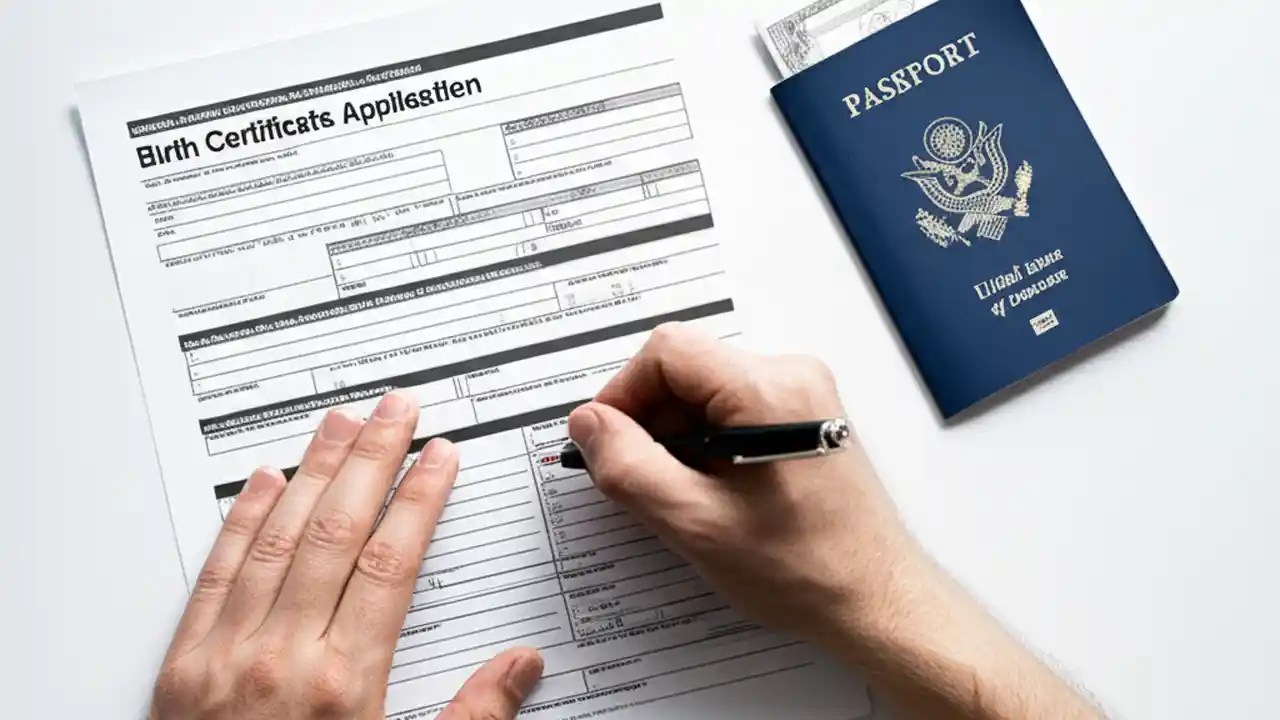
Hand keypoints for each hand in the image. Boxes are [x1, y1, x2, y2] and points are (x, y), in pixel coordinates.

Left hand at [150, 392, 542, 719]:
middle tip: (395, 409)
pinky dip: (239, 520)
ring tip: (338, 423)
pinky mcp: (182, 665)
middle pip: (335, 529)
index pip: (391, 559)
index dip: (419, 497)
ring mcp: (225, 655)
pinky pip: (215, 572)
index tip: (438, 457)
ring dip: (311, 470)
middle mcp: (280, 656)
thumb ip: (471, 719)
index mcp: (344, 684)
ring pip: (276, 536)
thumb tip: (521, 667)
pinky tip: (257, 483)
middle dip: (371, 458)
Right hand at [566, 324, 918, 648]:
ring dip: (679, 435)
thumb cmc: (804, 569)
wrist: (874, 600)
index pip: (667, 350)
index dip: (623, 393)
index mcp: (768, 391)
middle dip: (651, 420)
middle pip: (687, 367)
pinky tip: (715, 490)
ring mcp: (804, 395)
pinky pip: (735, 408)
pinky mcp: (807, 417)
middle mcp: (792, 377)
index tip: (607, 441)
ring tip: (687, 494)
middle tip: (643, 480)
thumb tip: (588, 425)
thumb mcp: (695, 523)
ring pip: (707, 390)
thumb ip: (629, 467)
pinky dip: (708, 441)